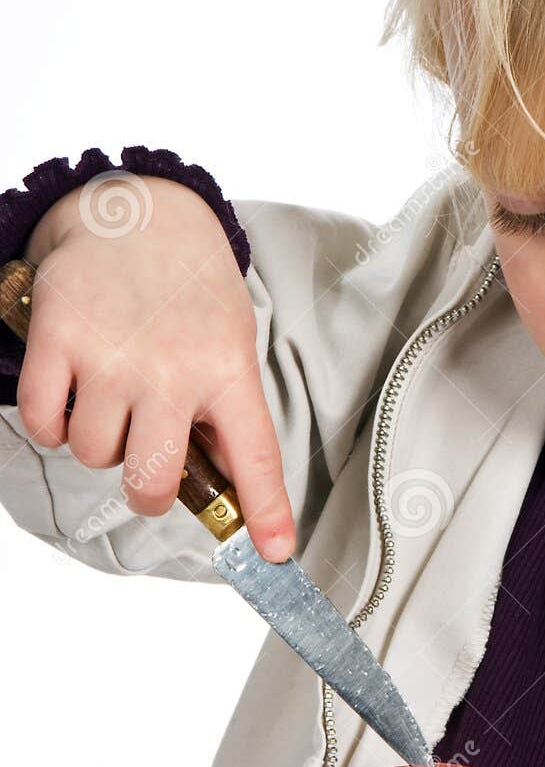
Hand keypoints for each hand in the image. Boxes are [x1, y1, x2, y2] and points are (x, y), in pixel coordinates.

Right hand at [18, 172, 295, 559]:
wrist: (137, 213)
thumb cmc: (189, 290)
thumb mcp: (230, 341)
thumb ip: (226, 410)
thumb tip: (226, 487)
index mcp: (228, 369)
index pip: (255, 456)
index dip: (267, 512)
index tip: (275, 553)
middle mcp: (172, 369)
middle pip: (151, 480)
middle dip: (146, 492)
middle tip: (146, 467)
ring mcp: (112, 356)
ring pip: (93, 455)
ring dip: (99, 443)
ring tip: (114, 401)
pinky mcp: (58, 340)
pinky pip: (47, 424)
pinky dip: (55, 423)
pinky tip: (75, 392)